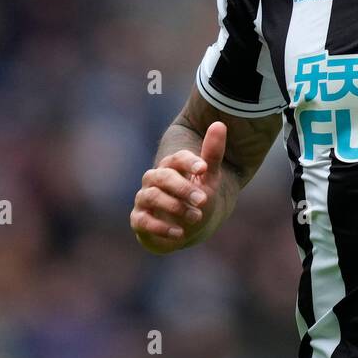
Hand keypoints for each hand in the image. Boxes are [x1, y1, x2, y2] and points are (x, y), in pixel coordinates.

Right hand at [130, 121, 227, 253]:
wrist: (188, 229)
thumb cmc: (197, 199)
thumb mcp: (208, 179)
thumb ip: (212, 154)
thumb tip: (219, 124)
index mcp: (171, 167)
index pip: (176, 159)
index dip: (189, 162)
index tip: (204, 169)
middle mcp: (154, 180)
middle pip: (163, 177)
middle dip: (183, 188)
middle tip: (203, 200)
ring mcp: (144, 199)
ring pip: (153, 196)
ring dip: (175, 207)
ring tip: (197, 218)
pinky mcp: (138, 220)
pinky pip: (143, 221)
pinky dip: (161, 227)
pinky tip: (180, 233)